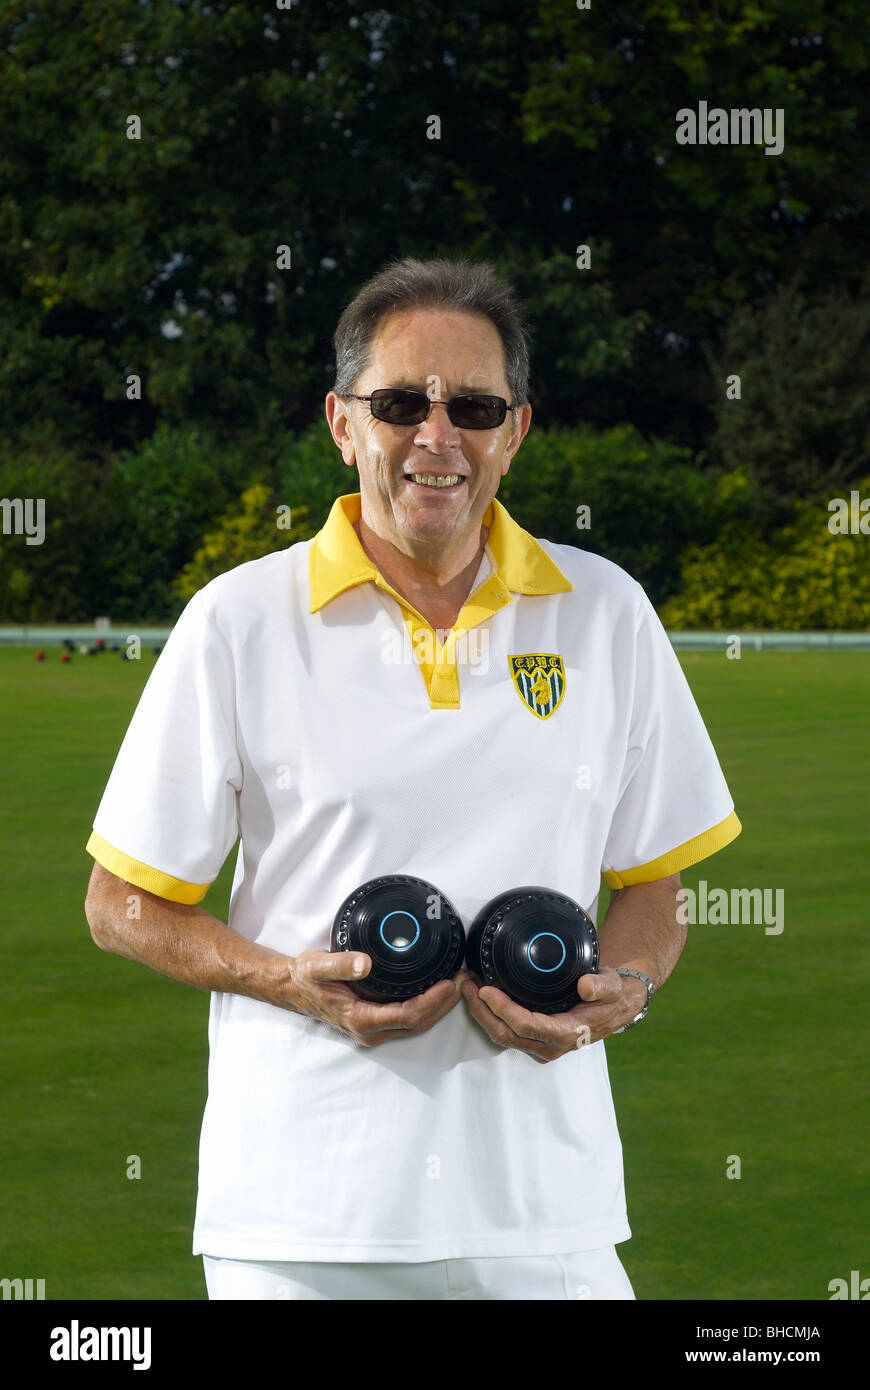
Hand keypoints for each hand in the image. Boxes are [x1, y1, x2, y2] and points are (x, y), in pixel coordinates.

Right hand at [279, 949, 467, 1046]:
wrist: (294, 987)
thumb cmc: (306, 978)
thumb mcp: (318, 966)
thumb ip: (340, 964)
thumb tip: (364, 963)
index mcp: (360, 1019)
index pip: (407, 1015)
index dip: (432, 1001)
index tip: (449, 983)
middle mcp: (370, 1031)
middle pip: (418, 1023)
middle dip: (445, 1004)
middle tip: (464, 979)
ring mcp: (373, 1030)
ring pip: (416, 1024)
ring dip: (440, 1006)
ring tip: (459, 984)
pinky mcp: (376, 1023)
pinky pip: (409, 1020)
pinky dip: (428, 1007)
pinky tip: (438, 991)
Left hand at [459, 968, 648, 1063]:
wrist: (617, 1007)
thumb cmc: (613, 996)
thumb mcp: (613, 986)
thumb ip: (602, 985)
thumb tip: (585, 986)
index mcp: (567, 1034)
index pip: (525, 1026)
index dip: (502, 1009)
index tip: (485, 990)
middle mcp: (550, 1046)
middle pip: (505, 1034)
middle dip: (481, 1011)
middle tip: (466, 983)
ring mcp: (540, 1046)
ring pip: (502, 1036)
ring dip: (481, 1013)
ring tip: (467, 986)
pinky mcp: (535, 1040)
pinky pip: (506, 1032)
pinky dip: (490, 1015)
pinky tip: (481, 995)